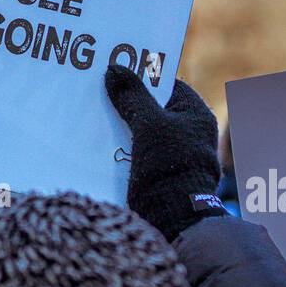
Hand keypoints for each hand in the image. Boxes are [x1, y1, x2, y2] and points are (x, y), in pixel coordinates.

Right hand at [104, 64, 223, 241]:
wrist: (174, 219)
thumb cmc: (169, 166)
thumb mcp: (148, 124)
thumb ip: (132, 96)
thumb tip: (115, 69)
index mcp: (195, 114)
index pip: (167, 84)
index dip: (142, 74)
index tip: (115, 67)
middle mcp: (188, 131)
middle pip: (152, 106)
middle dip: (126, 100)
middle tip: (97, 87)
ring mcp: (174, 153)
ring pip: (142, 129)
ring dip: (120, 123)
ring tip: (90, 110)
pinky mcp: (160, 172)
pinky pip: (138, 149)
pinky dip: (121, 144)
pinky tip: (96, 139)